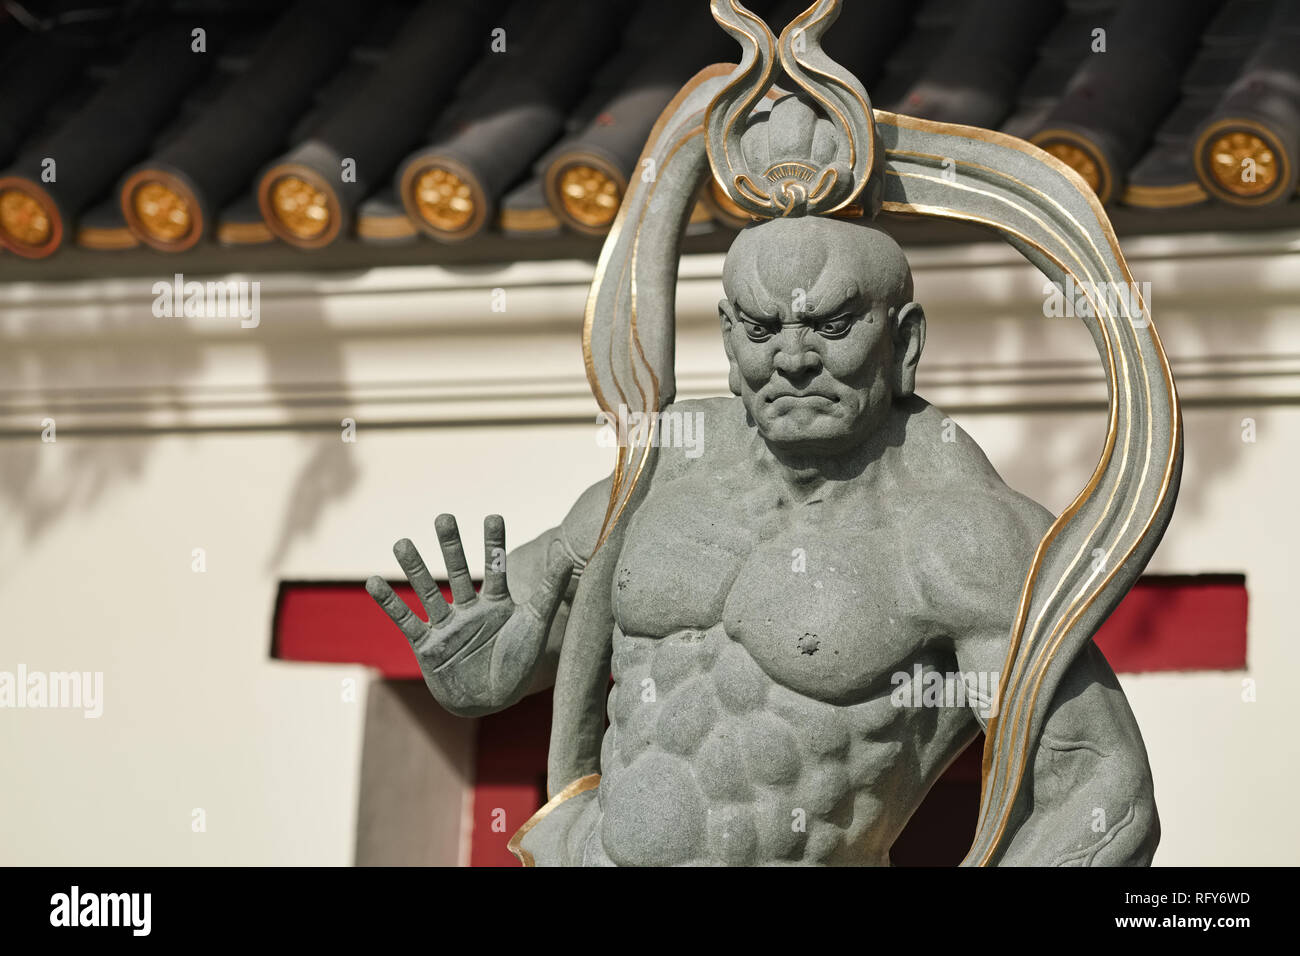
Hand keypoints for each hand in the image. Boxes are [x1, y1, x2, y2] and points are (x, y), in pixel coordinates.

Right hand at [366, 514, 572, 716]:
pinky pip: (407, 620)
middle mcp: (470, 610)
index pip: (495, 567)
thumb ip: (548, 590)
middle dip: (451, 546)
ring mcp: (447, 626)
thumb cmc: (518, 665)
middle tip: (443, 518)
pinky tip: (374, 582)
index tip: (493, 517)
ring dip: (416, 568)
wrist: (493, 703)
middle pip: (458, 572)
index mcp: (497, 604)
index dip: (494, 544)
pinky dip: (391, 603)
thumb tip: (567, 553)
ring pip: (429, 591)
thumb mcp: (535, 624)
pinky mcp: (427, 645)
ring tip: (403, 543)